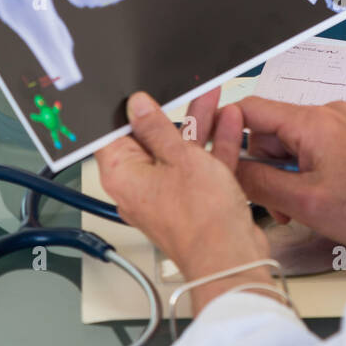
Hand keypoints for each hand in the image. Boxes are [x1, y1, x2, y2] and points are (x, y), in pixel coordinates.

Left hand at [96, 89, 273, 311]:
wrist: (230, 256)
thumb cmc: (200, 218)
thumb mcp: (179, 157)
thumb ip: (157, 127)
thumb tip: (137, 106)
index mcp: (123, 175)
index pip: (114, 135)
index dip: (129, 111)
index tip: (143, 92)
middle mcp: (140, 186)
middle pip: (151, 140)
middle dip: (172, 112)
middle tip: (185, 89)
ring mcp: (168, 193)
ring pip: (179, 150)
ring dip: (198, 124)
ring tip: (211, 96)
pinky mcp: (193, 199)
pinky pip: (198, 165)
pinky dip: (212, 145)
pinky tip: (228, 123)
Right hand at [230, 96, 345, 251]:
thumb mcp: (304, 203)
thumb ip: (259, 183)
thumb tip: (228, 168)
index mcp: (313, 121)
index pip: (251, 108)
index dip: (226, 128)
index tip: (216, 152)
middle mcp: (327, 113)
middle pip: (269, 130)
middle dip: (265, 167)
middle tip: (277, 204)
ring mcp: (340, 123)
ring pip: (289, 142)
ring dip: (284, 174)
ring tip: (300, 207)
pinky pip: (310, 147)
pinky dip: (303, 171)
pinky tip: (315, 198)